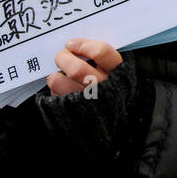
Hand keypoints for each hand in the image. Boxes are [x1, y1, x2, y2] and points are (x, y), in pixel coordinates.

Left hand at [34, 40, 151, 163]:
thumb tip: (81, 46)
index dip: (83, 45)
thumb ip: (108, 62)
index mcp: (120, 76)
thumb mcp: (122, 79)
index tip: (71, 44)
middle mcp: (104, 90)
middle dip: (63, 58)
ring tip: (57, 75)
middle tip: (61, 55)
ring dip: (54, 76)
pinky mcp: (73, 117)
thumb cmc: (116, 98)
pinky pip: (56, 98)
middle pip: (77, 68)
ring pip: (61, 83)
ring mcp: (87, 105)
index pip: (102, 52)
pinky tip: (60, 91)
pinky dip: (54, 92)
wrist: (120, 133)